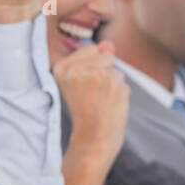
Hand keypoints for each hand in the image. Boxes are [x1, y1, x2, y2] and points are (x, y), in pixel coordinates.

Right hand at [54, 42, 129, 184]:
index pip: (91, 49)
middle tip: (93, 97)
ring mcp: (95, 76)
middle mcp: (76, 70)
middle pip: (105, 56)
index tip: (83, 89)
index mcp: (61, 68)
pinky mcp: (112, 84)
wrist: (92, 140)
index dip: (92, 69)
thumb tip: (109, 44)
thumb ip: (96, 58)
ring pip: (115, 69)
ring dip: (113, 85)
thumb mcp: (82, 83)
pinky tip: (109, 106)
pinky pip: (124, 81)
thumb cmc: (87, 112)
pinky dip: (121, 93)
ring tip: (101, 102)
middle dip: (105, 74)